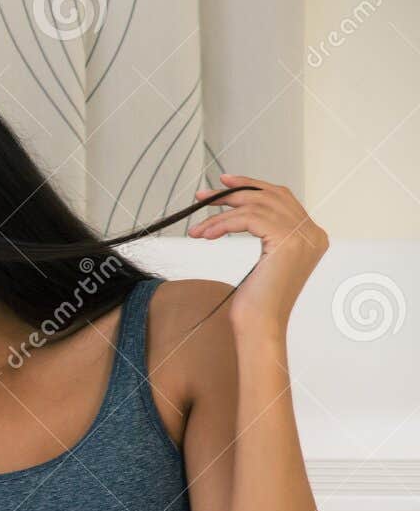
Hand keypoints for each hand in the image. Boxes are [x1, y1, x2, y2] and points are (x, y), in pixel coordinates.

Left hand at [189, 174, 327, 333]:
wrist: (260, 326)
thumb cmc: (257, 303)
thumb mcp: (265, 262)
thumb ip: (266, 234)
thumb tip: (243, 213)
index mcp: (312, 236)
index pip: (282, 198)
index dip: (252, 186)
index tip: (224, 183)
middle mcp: (313, 233)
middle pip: (270, 196)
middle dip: (234, 192)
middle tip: (204, 196)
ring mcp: (303, 236)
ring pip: (255, 207)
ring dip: (219, 214)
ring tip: (197, 228)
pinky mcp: (287, 242)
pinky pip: (248, 219)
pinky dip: (222, 224)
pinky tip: (205, 235)